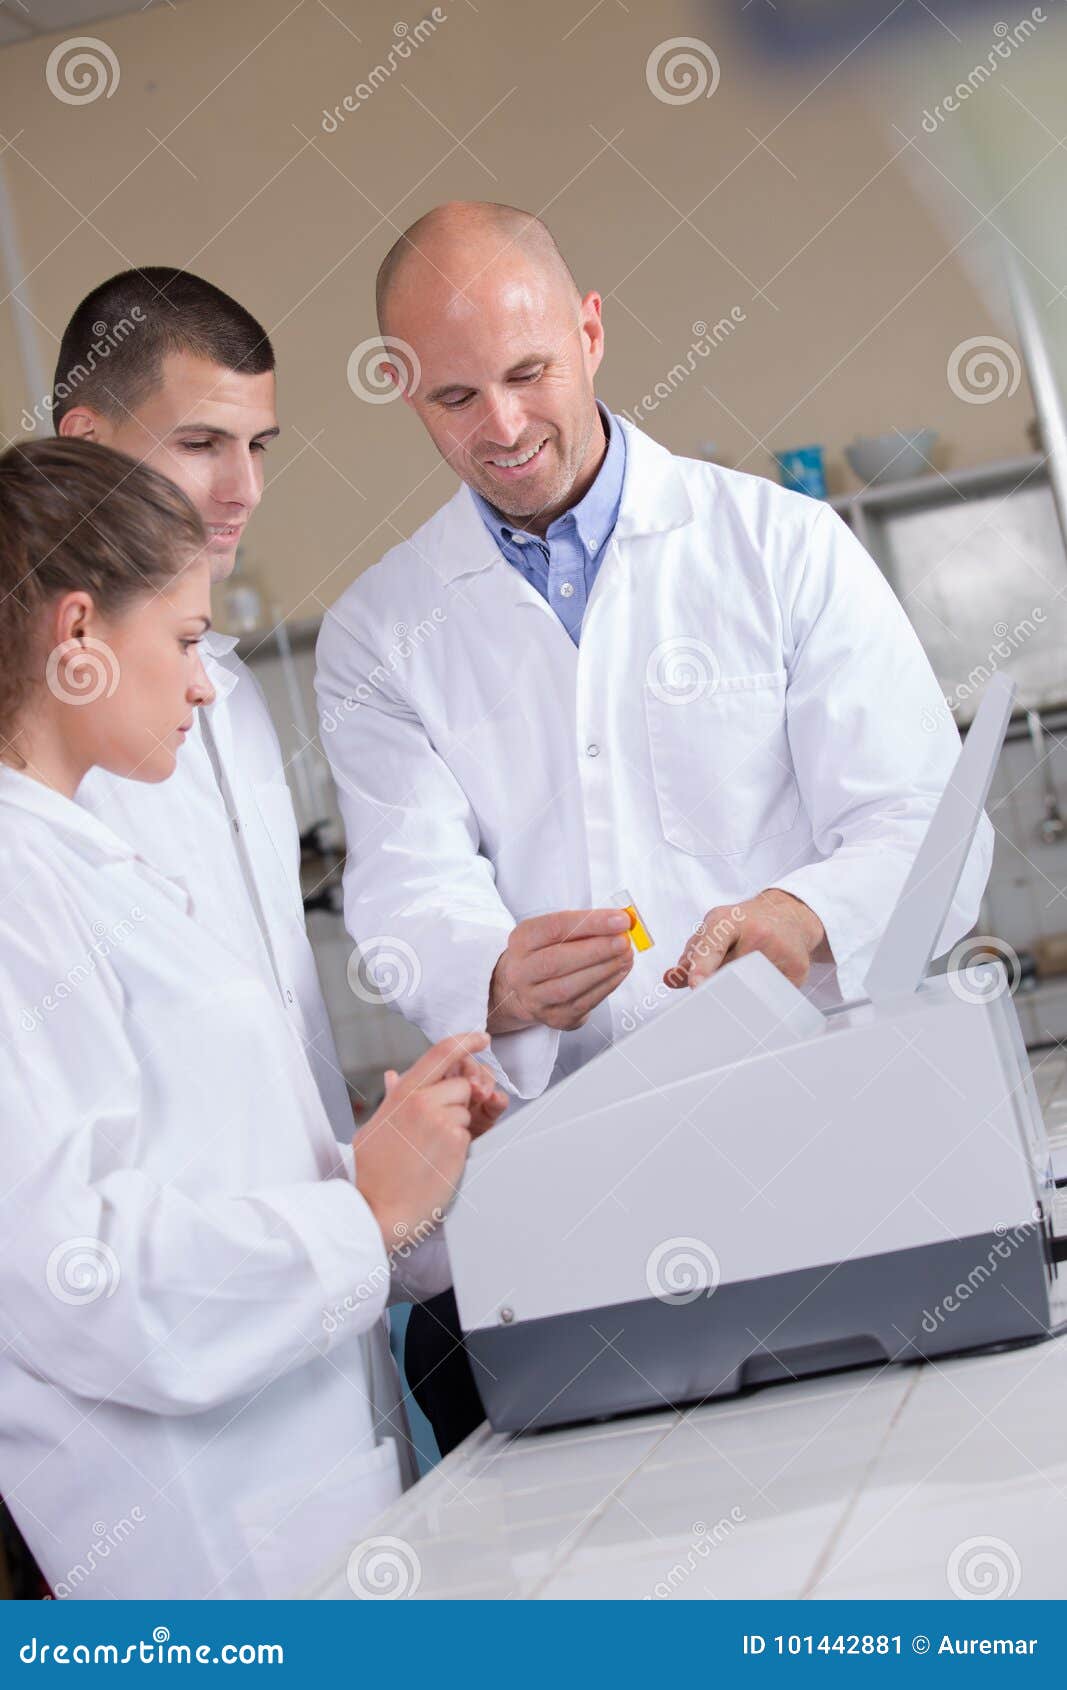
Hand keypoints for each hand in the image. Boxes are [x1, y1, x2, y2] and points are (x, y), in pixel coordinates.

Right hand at [354, 1033, 486, 1251]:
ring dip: (456, 1127)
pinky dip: (457, 1148)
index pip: (442, 1052)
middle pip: (462, 1085)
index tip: (482, 1039)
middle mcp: (423, 1102)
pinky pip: (468, 1136)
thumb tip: (393, 1075)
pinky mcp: (457, 1145)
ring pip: (466, 1112)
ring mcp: (442, 1122)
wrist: (374, 1207)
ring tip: (427, 1151)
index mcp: (403, 1092)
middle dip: (456, 1102)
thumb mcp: (376, 1124)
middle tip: (431, 1130)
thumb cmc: (371, 1169)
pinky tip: (435, 1163)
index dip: (467, 1041)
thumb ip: (393, 1097)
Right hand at [487, 908, 634, 1034]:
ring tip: (626, 955)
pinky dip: (606, 985)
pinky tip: (619, 971)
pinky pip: (583, 1004)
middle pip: (557, 961)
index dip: (590, 923)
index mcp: (522, 941)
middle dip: (597, 949)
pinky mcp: (555, 1017)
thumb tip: (620, 922)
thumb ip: (585, 926)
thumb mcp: (556, 932)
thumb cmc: (547, 952)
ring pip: (568, 987)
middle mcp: (522, 971)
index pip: (554, 928)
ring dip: (604, 970)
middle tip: (624, 940)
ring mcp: (535, 998)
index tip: (619, 919)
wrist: (525, 989)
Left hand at [664, 890, 827, 991]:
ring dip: (738, 990)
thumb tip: (670, 979)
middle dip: (716, 983)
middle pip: (727, 974)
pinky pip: (771, 995)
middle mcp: (756, 932)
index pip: (712, 944)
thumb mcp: (714, 930)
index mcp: (728, 920)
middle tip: (715, 985)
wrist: (789, 916)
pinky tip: (764, 978)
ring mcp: (779, 951)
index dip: (702, 966)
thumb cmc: (745, 925)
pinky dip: (761, 995)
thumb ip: (691, 956)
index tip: (696, 984)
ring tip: (743, 973)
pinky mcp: (797, 970)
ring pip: (749, 987)